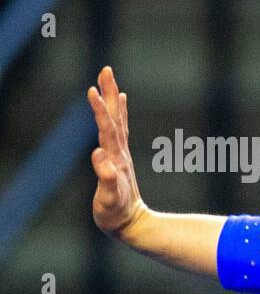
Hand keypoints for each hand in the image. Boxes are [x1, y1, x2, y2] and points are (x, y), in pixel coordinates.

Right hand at [87, 65, 147, 238]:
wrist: (133, 224)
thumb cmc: (117, 214)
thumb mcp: (110, 199)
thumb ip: (106, 178)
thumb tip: (99, 154)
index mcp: (115, 159)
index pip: (107, 129)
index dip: (100, 110)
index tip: (93, 90)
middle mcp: (120, 152)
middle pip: (114, 118)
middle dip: (109, 93)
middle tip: (106, 70)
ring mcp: (120, 154)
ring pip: (116, 120)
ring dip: (112, 98)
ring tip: (108, 79)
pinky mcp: (118, 158)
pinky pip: (118, 130)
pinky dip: (117, 114)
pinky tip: (118, 103)